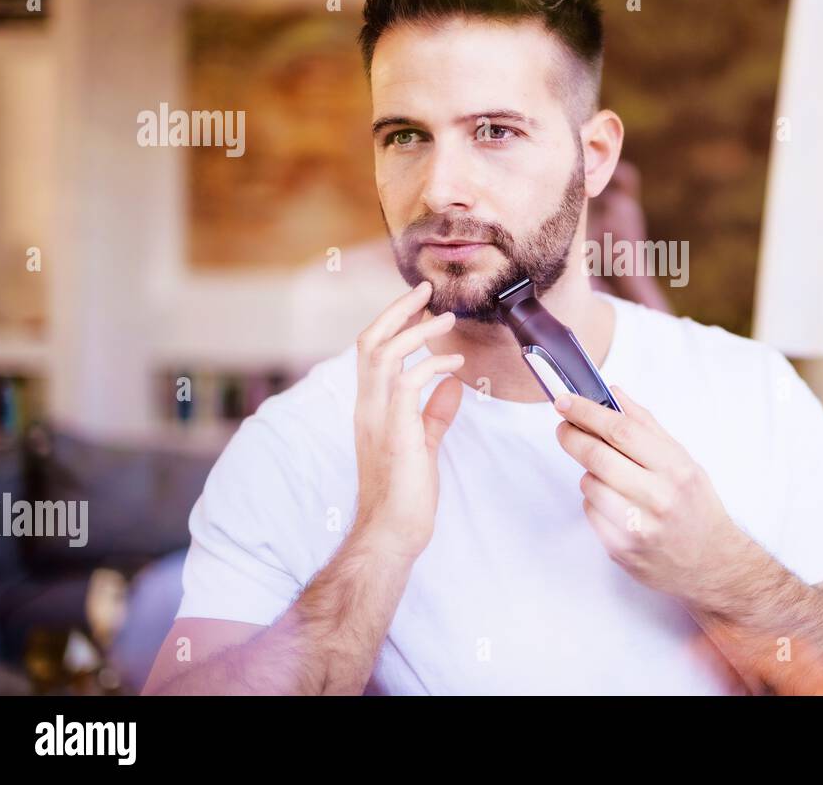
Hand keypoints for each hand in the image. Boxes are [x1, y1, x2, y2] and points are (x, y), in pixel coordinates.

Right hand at [352, 281, 463, 559]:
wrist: (394, 533)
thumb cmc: (406, 494)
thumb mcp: (422, 443)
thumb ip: (434, 413)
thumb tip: (452, 384)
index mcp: (370, 408)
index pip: (371, 351)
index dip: (392, 322)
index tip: (419, 302)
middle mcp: (367, 408)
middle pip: (369, 342)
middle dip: (396, 311)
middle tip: (425, 290)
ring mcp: (377, 419)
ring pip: (384, 355)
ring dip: (417, 331)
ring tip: (447, 319)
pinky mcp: (396, 433)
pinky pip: (408, 384)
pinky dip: (432, 366)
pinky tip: (455, 365)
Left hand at [554, 386, 749, 603]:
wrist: (711, 563)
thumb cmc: (696, 507)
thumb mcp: (684, 461)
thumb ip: (647, 426)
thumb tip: (614, 394)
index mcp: (675, 469)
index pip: (622, 431)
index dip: (588, 412)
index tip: (566, 402)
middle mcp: (658, 497)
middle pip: (597, 455)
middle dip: (571, 435)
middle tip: (564, 428)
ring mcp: (637, 526)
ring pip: (589, 483)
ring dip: (588, 473)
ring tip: (607, 475)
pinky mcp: (620, 549)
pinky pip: (589, 511)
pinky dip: (594, 501)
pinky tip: (613, 503)